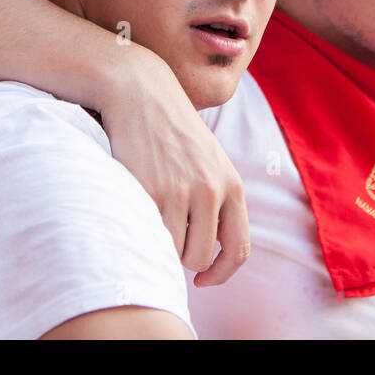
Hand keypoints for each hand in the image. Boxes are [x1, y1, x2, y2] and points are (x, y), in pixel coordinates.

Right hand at [98, 46, 249, 286]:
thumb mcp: (210, 160)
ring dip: (160, 243)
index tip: (204, 281)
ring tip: (151, 211)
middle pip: (200, 257)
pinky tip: (136, 207)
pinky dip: (141, 232)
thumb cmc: (173, 131)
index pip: (238, 249)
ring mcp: (180, 191)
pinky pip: (148, 235)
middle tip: (168, 235)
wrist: (141, 93)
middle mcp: (211, 190)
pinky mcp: (148, 190)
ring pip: (172, 251)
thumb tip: (210, 254)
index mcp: (232, 184)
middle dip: (183, 256)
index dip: (221, 274)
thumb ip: (218, 200)